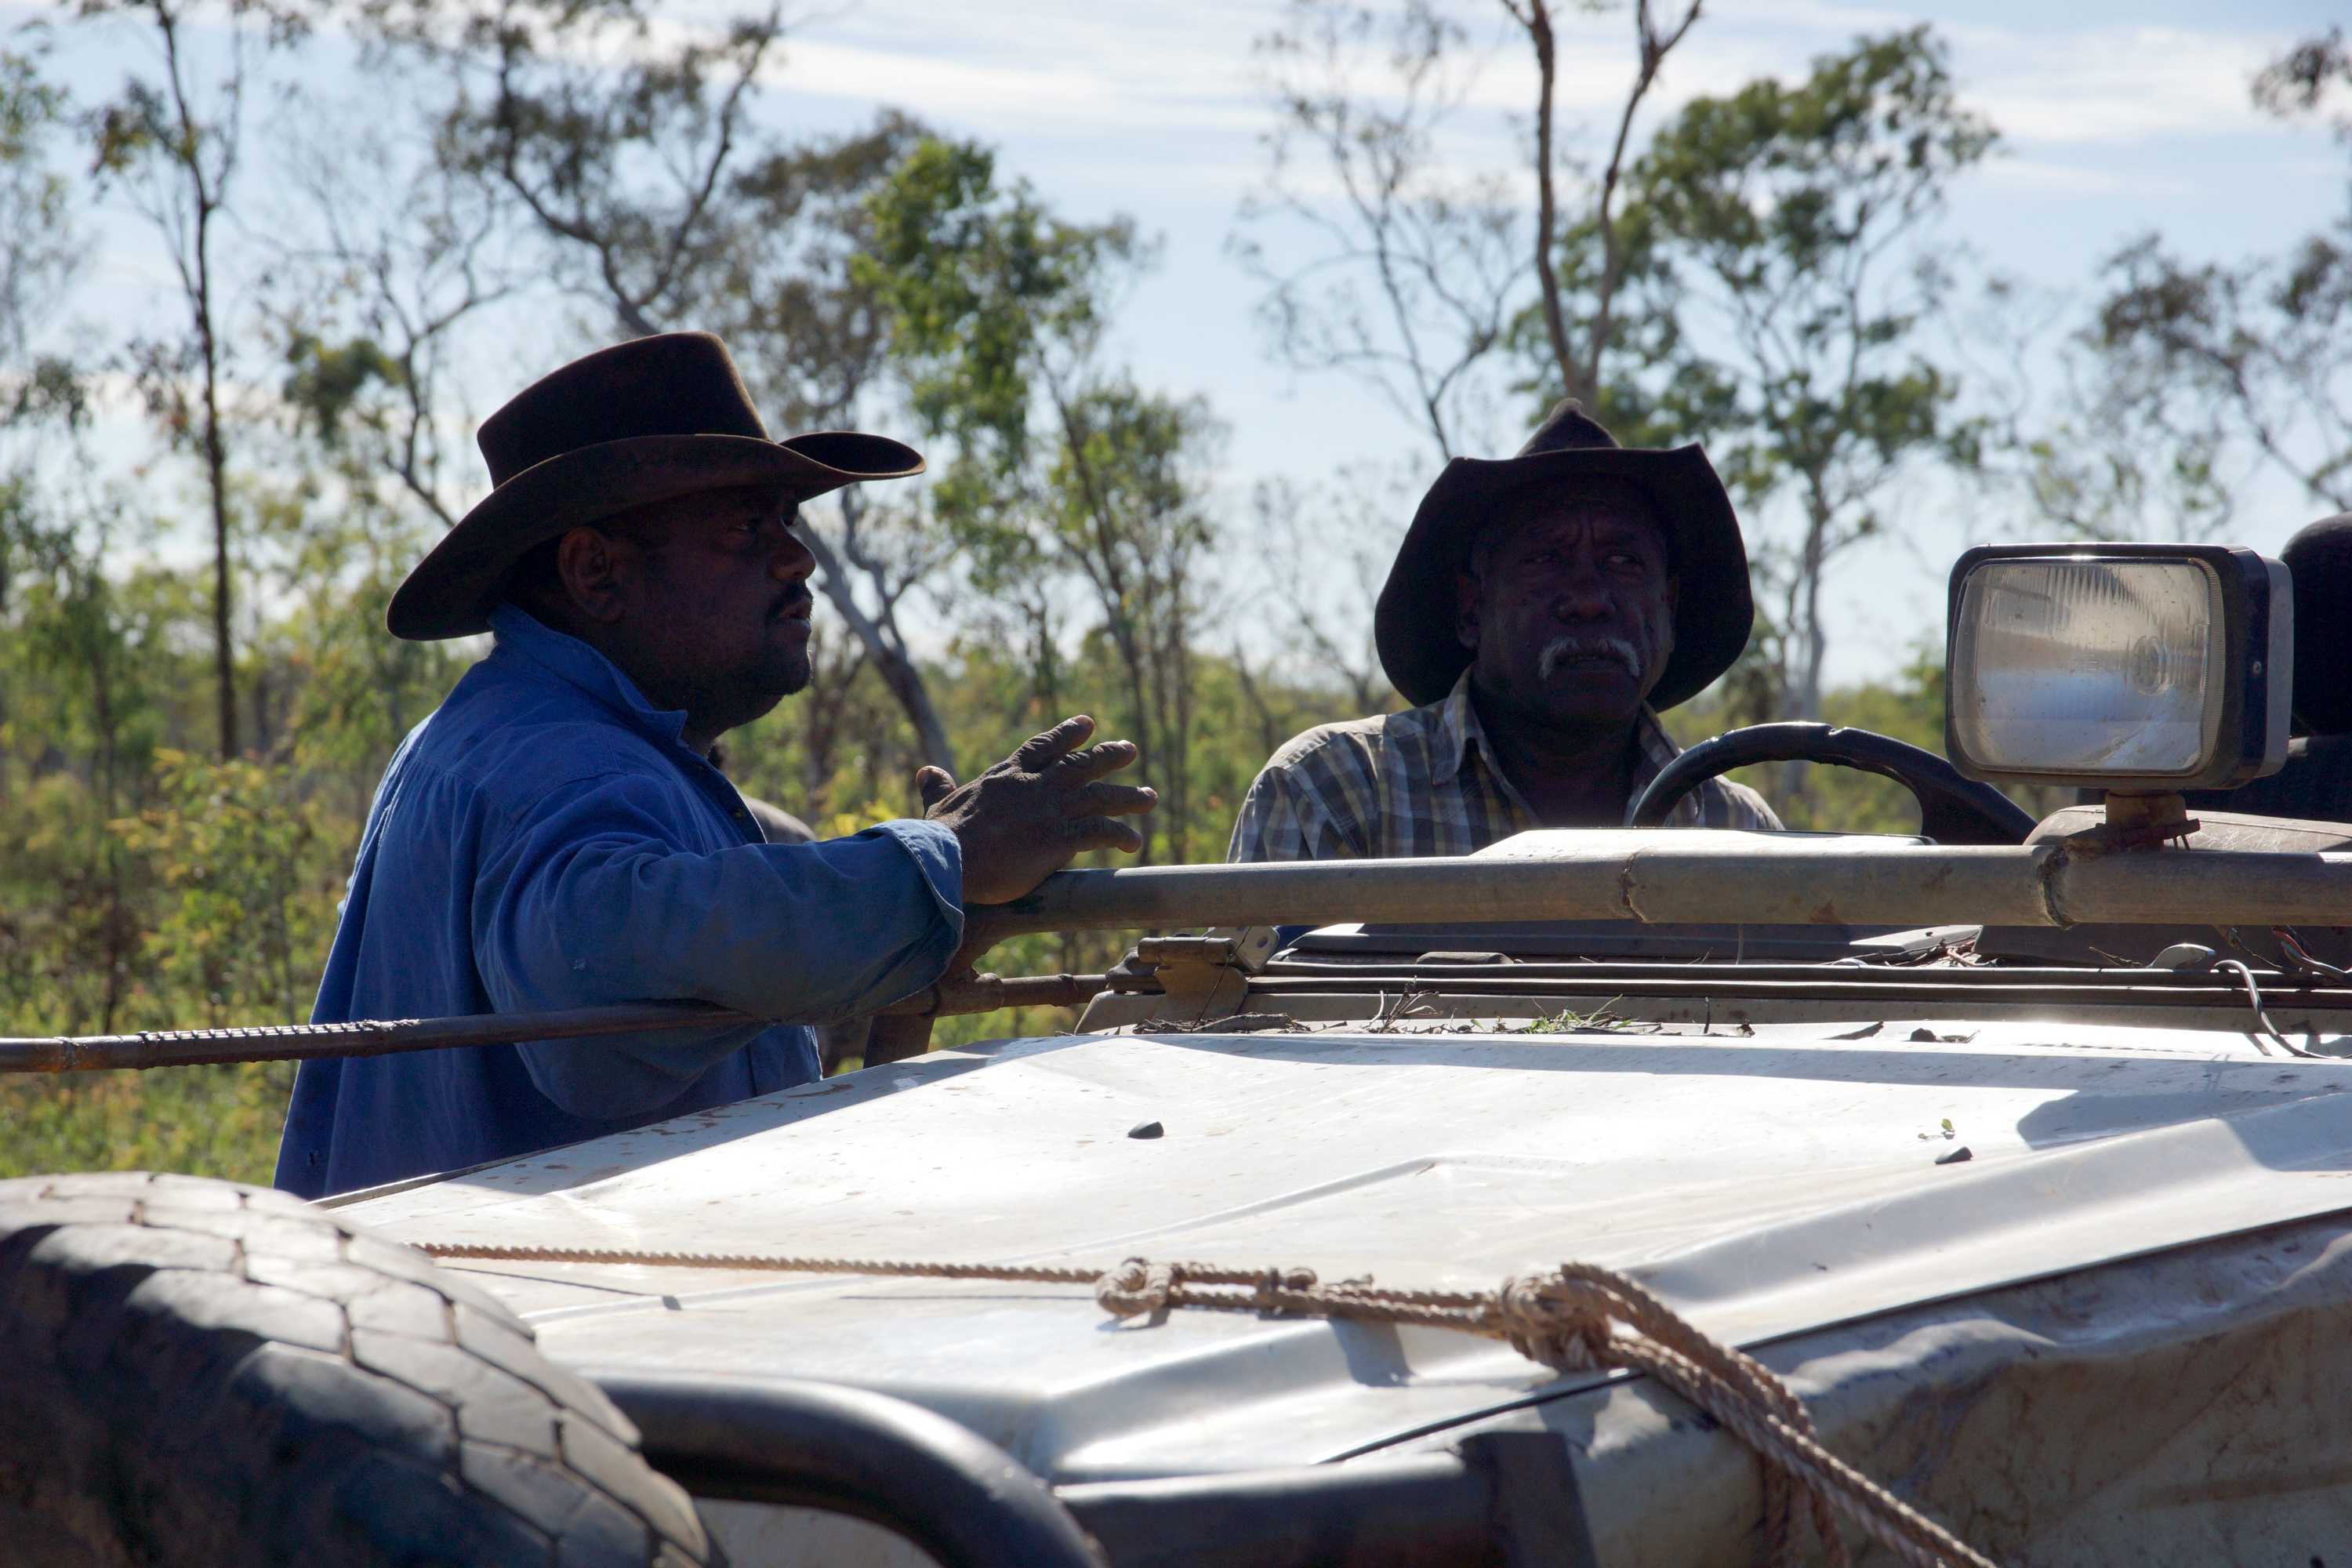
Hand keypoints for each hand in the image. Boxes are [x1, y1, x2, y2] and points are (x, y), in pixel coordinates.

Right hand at [916, 715, 1156, 904]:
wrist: (948, 859)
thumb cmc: (939, 838)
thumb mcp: (938, 805)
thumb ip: (938, 788)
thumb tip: (927, 771)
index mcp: (1007, 776)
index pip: (1042, 747)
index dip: (1067, 735)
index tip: (1088, 723)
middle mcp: (1035, 787)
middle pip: (1080, 765)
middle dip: (1107, 756)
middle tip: (1129, 749)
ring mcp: (1050, 810)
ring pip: (1099, 796)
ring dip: (1127, 796)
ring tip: (1149, 797)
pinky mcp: (1060, 838)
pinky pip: (1100, 832)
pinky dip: (1120, 835)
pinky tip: (1135, 842)